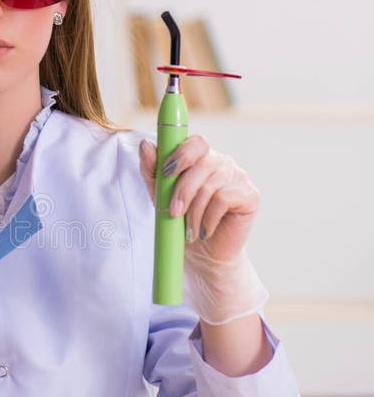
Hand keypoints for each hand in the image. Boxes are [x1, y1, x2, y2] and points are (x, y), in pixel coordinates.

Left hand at [138, 134, 259, 261]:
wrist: (203, 254)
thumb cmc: (182, 221)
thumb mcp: (160, 196)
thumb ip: (152, 171)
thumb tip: (145, 145)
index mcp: (201, 158)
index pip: (196, 143)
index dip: (181, 154)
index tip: (166, 173)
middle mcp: (222, 163)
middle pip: (201, 165)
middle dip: (182, 191)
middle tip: (173, 213)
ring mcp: (239, 177)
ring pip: (210, 185)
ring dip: (194, 211)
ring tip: (189, 230)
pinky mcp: (250, 195)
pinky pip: (224, 199)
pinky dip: (209, 218)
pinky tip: (204, 231)